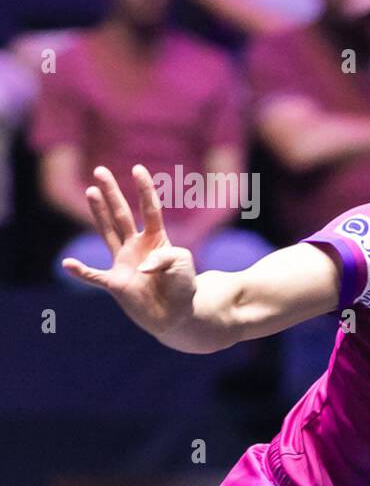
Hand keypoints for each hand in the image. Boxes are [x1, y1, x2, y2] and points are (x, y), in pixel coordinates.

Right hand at [62, 165, 197, 338]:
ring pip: (107, 232)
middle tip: (100, 170)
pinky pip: (95, 276)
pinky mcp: (115, 284)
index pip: (150, 210)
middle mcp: (135, 246)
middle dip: (111, 192)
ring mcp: (123, 263)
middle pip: (121, 214)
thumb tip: (143, 264)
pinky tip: (69, 264)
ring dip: (99, 213)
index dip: (145, 190)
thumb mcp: (184, 266)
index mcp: (155, 240)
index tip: (138, 169)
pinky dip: (83, 272)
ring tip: (91, 191)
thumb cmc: (182, 287)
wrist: (176, 316)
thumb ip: (168, 257)